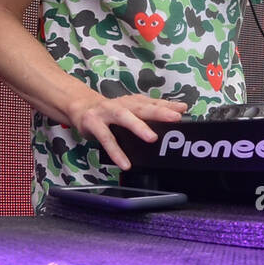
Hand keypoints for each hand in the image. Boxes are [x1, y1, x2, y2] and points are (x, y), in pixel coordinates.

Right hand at [65, 91, 187, 170]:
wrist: (80, 107)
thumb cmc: (110, 112)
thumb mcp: (130, 109)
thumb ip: (152, 111)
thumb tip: (179, 111)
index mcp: (132, 101)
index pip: (152, 102)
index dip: (167, 105)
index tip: (183, 109)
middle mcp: (121, 104)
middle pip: (141, 107)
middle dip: (158, 112)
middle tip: (174, 118)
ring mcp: (106, 112)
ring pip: (124, 117)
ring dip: (138, 127)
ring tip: (152, 138)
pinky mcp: (93, 123)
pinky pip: (106, 138)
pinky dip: (116, 151)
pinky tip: (125, 163)